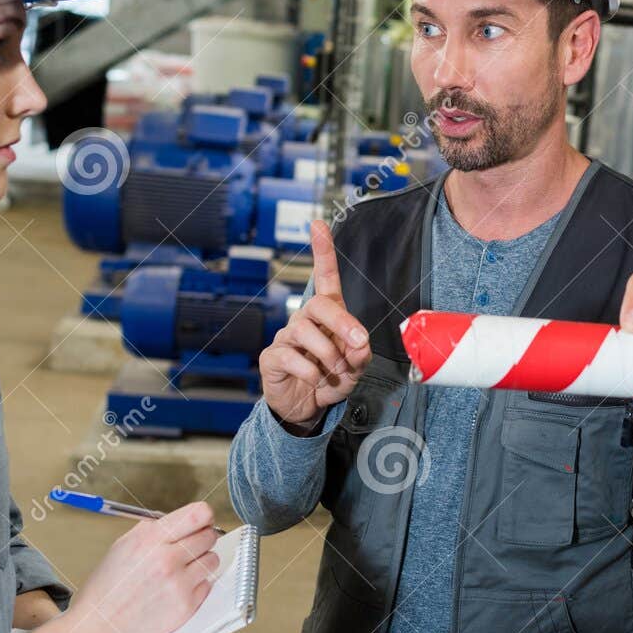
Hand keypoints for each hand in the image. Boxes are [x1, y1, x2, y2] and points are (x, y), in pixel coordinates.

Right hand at [67, 502, 220, 632]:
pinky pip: (207, 584)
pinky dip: (197, 584)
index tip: (203, 520)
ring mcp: (179, 583)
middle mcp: (167, 559)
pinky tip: (177, 588)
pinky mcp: (186, 605)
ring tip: (183, 568)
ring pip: (212, 560)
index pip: (197, 514)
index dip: (204, 516)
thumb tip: (181, 521)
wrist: (98, 629)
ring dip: (202, 561)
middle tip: (192, 545)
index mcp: (149, 540)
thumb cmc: (106, 590)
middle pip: (209, 536)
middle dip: (203, 538)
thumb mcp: (122, 547)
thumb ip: (152, 530)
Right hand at [258, 220, 372, 426]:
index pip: (324, 278)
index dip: (322, 251)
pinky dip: (311, 373)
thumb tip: (359, 344)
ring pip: (304, 331)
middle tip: (357, 344)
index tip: (319, 224)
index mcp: (327, 316)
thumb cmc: (330, 379)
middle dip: (341, 322)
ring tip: (334, 373)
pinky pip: (291, 357)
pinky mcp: (272, 357)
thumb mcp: (355, 369)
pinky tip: (315, 381)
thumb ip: (361, 355)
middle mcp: (305, 320)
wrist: (306, 408)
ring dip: (328, 356)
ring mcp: (286, 337)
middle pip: (318, 304)